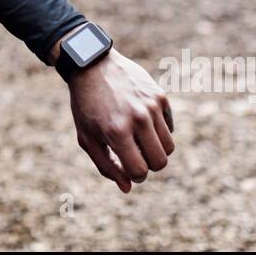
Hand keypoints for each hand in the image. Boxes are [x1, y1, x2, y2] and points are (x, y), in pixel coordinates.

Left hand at [68, 49, 174, 192]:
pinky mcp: (159, 95)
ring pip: (169, 146)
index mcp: (117, 132)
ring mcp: (151, 106)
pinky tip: (142, 121)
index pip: (140, 171)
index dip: (136, 176)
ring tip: (139, 140)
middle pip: (161, 162)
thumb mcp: (87, 138)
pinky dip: (159, 131)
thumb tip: (128, 187)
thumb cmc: (86, 106)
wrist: (92, 66)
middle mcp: (138, 119)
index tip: (128, 168)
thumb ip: (107, 166)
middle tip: (136, 155)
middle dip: (149, 165)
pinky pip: (169, 126)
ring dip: (156, 149)